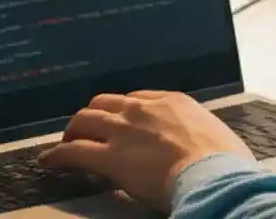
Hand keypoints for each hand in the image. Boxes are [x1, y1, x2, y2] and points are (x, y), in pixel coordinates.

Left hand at [39, 90, 254, 211]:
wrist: (214, 175)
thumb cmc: (226, 162)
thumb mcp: (215, 134)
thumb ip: (196, 134)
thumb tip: (197, 149)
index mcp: (172, 102)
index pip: (136, 99)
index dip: (123, 111)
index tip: (120, 122)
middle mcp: (143, 110)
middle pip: (104, 103)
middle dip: (93, 115)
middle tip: (87, 130)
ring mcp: (123, 131)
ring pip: (84, 121)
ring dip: (73, 131)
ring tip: (67, 142)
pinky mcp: (109, 158)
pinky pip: (73, 152)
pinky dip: (57, 156)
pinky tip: (49, 162)